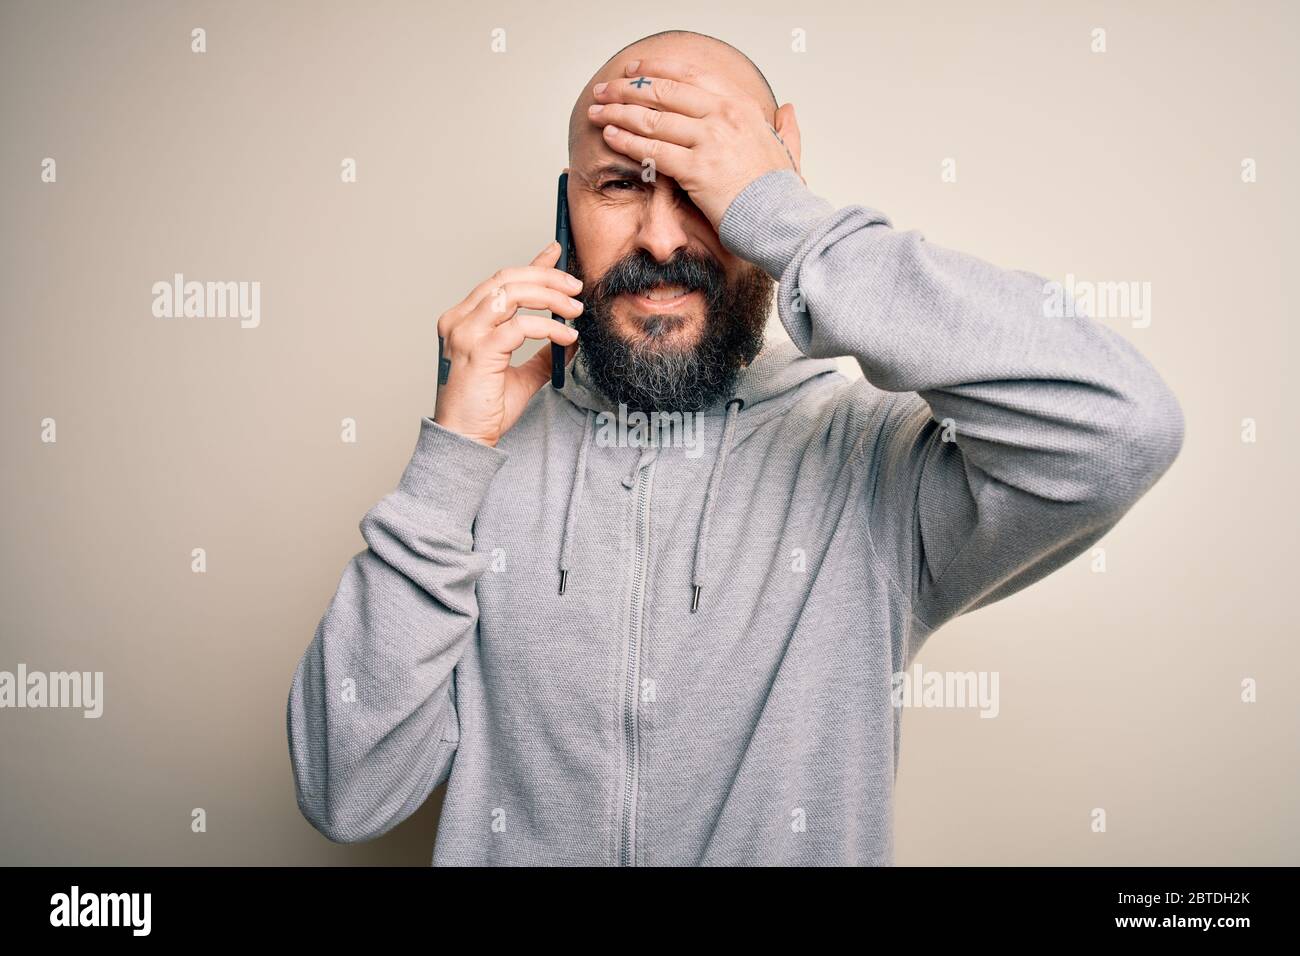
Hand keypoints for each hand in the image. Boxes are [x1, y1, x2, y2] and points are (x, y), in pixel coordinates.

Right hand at [433, 240, 581, 446]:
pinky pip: (521, 326)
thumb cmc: (485, 410)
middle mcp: (459, 320)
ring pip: (512, 294)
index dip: (532, 264)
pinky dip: (549, 327)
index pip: (501, 281)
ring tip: (575, 308)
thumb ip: (541, 353)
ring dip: (550, 297)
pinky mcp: (479, 350)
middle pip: (506, 278)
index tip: (557, 253)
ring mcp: (466, 333)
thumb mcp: (521, 375)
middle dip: (546, 276)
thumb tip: (569, 336)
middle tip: (576, 286)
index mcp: (464, 320)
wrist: (466, 439)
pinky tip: (567, 337)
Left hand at [588, 57, 801, 230]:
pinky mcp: (696, 169)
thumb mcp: (788, 150)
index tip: (633, 70)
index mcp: (740, 105)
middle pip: (663, 91)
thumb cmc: (780, 192)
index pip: (689, 75)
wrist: (782, 219)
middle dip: (626, 88)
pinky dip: (627, 140)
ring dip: (618, 112)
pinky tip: (611, 136)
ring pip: (653, 118)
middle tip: (604, 89)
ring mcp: (709, 141)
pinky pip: (653, 150)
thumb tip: (787, 111)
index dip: (655, 69)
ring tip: (597, 111)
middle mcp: (723, 115)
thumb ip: (785, 128)